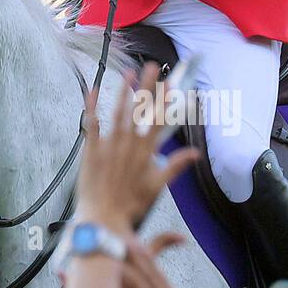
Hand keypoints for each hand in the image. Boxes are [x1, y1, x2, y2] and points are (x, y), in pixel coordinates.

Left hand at [77, 64, 198, 234]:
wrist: (103, 220)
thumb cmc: (130, 206)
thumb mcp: (158, 187)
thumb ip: (176, 166)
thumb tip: (196, 154)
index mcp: (146, 154)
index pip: (158, 122)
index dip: (164, 101)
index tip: (169, 84)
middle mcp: (128, 147)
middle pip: (140, 112)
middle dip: (145, 88)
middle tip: (150, 68)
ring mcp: (109, 147)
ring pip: (118, 114)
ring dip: (123, 92)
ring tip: (127, 73)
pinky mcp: (91, 151)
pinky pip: (91, 125)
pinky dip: (91, 107)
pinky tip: (91, 90)